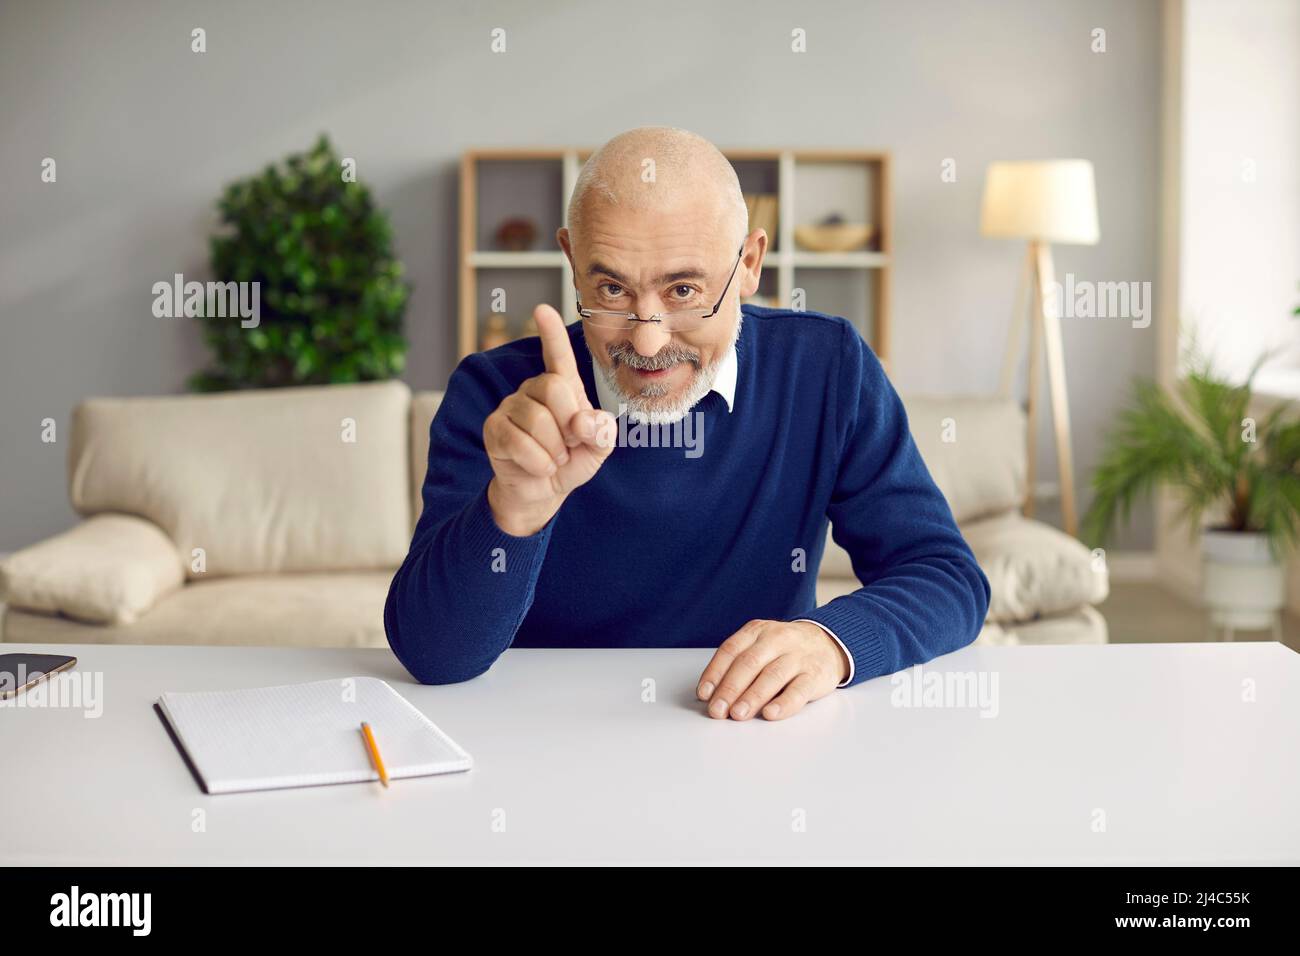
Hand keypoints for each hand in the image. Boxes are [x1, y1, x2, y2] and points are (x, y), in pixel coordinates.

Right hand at [484, 304, 616, 535]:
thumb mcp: (598, 447)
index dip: (551, 334)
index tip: (542, 309)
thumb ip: (602, 431)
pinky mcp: (494, 428)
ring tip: (554, 458)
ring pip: (538, 419)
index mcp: (562, 387)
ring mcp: (510, 407)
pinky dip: (539, 463)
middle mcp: (534, 389)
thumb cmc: (571, 461)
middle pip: (554, 387)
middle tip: (570, 444)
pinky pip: (520, 442)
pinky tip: (539, 467)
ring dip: (555, 450)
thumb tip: (580, 421)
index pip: (557, 356)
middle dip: (570, 423)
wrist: (543, 493)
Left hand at [696, 620, 849, 720]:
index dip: (715, 673)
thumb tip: (711, 694)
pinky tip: (770, 713)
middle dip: (730, 689)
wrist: (828, 643)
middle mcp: (777, 639)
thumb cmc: (784, 650)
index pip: (731, 650)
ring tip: (738, 714)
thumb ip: (737, 665)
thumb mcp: (760, 646)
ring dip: (753, 697)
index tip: (704, 694)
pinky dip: (784, 703)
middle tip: (718, 710)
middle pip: (749, 663)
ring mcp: (798, 656)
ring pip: (772, 675)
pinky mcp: (815, 674)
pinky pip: (799, 690)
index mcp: (757, 631)